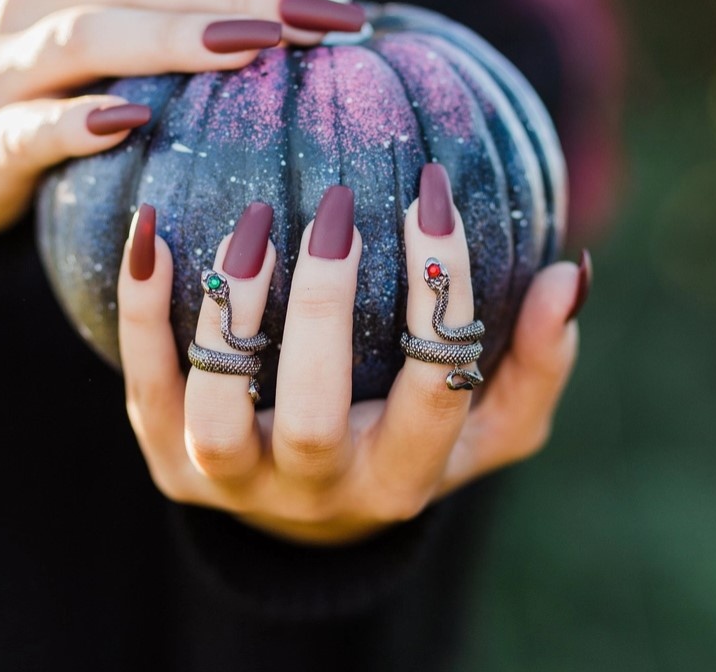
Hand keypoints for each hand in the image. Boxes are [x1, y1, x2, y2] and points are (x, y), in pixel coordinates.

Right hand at [0, 0, 363, 258]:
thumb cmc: (57, 73)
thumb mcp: (110, 14)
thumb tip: (311, 0)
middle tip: (325, 16)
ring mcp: (7, 59)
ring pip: (89, 36)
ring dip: (173, 39)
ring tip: (251, 50)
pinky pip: (29, 126)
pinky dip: (76, 122)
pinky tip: (128, 124)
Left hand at [116, 176, 583, 545]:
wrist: (306, 518)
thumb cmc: (410, 444)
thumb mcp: (489, 424)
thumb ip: (538, 361)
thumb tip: (572, 276)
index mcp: (405, 476)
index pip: (433, 386)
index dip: (440, 294)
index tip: (434, 195)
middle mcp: (318, 488)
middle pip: (313, 415)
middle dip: (323, 308)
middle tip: (338, 208)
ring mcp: (233, 482)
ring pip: (218, 414)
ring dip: (231, 314)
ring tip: (251, 223)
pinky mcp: (167, 461)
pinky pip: (146, 386)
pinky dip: (143, 310)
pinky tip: (152, 226)